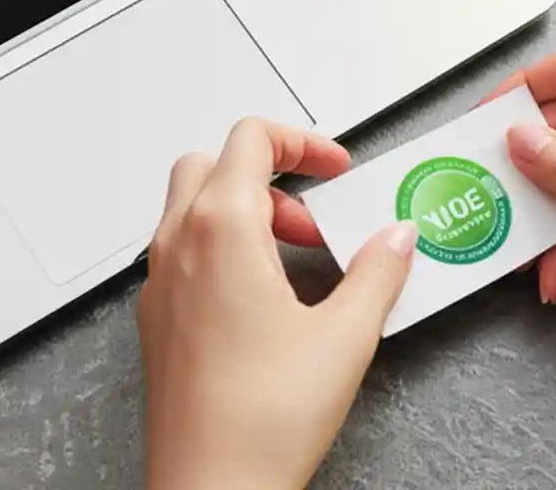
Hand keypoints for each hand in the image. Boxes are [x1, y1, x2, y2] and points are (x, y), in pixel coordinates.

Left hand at [138, 118, 417, 489]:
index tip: (336, 168)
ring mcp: (160, 284)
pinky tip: (267, 298)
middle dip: (270, 174)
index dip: (302, 140)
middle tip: (316, 216)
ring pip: (192, 208)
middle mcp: (178, 246)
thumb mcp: (346, 334)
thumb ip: (379, 271)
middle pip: (213, 164)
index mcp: (221, 229)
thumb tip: (397, 238)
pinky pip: (184, 253)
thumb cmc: (260, 418)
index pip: (251, 138)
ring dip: (246, 211)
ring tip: (299, 258)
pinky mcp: (158, 319)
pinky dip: (224, 249)